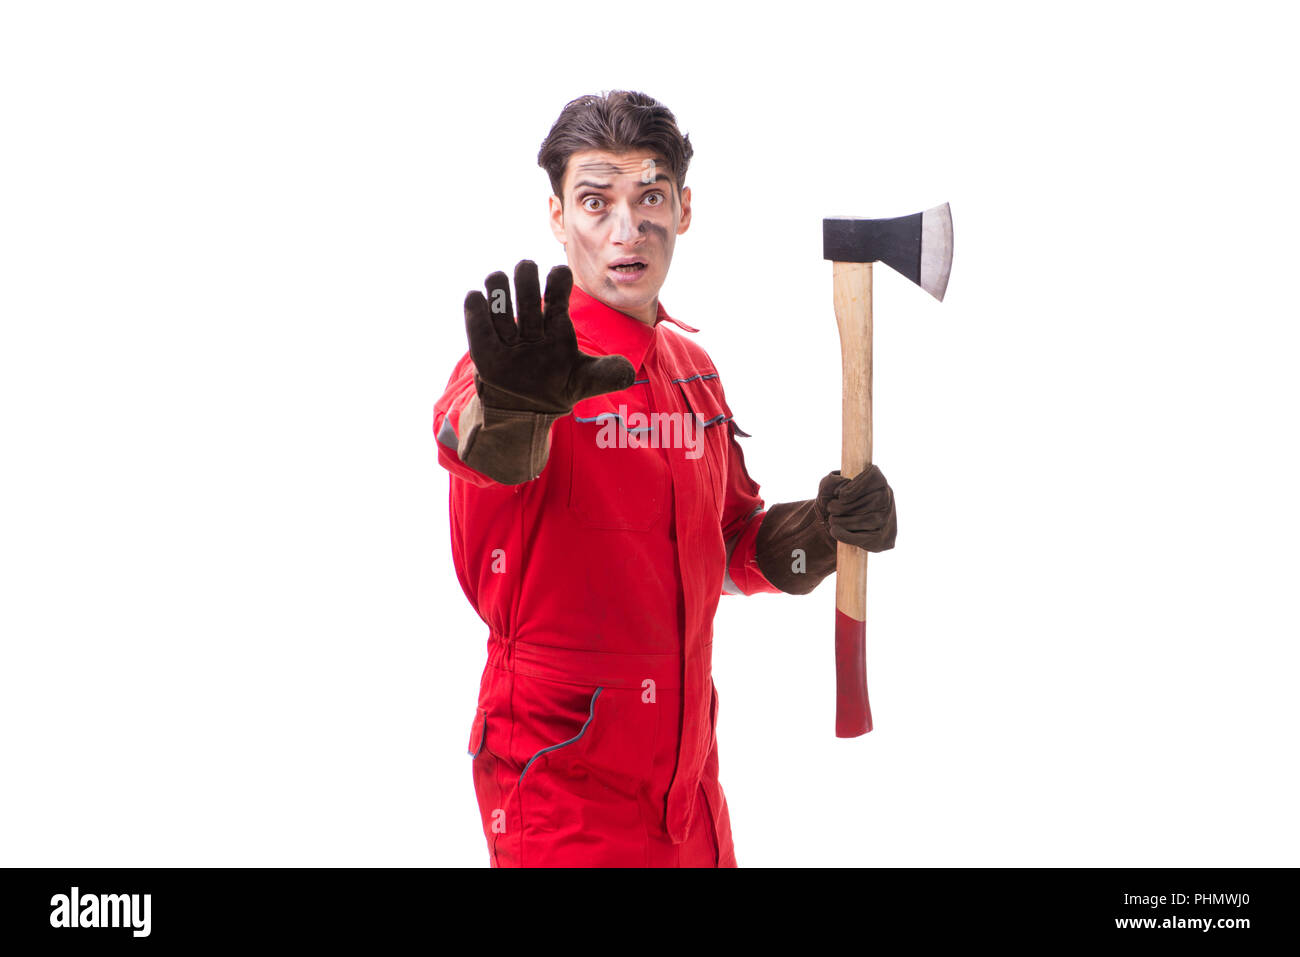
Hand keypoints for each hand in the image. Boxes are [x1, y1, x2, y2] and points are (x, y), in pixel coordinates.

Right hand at [463, 260, 634, 414]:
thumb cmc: (556, 389)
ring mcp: (506, 333)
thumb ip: (607, 375)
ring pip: (499, 296)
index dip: (559, 281)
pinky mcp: (484, 349)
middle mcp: (531, 323)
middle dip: (527, 276)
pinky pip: (477, 321)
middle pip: (527, 289)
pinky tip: (477, 298)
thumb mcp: (584, 383)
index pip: (558, 293)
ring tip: (500, 284)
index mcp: (556, 325)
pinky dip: (476, 307)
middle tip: (526, 268)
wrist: (525, 412)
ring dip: (499, 286)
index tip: (560, 274)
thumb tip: (629, 371)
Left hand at [815, 465, 896, 551]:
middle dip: (842, 506)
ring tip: (832, 520)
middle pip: (868, 501)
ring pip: (865, 520)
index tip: (841, 495)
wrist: (843, 525)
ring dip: (841, 521)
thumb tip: (842, 486)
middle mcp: (886, 498)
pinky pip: (864, 538)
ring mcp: (886, 519)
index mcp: (877, 481)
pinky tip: (835, 531)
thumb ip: (831, 482)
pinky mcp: (881, 538)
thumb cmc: (836, 502)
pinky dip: (845, 535)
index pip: (874, 477)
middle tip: (830, 508)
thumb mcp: (830, 487)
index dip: (856, 486)